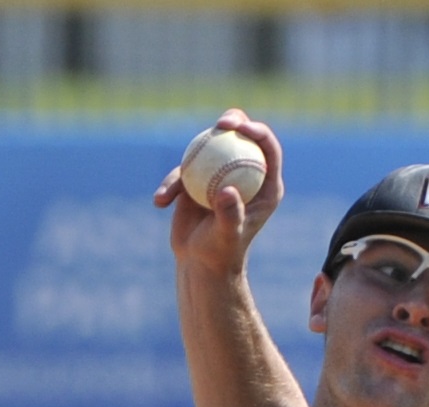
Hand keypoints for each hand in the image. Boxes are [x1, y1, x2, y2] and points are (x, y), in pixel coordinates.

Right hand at [153, 109, 284, 281]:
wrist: (200, 264)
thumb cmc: (220, 253)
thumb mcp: (227, 236)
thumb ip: (230, 214)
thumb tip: (226, 191)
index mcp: (264, 184)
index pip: (267, 149)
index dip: (258, 131)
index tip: (242, 128)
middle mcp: (245, 174)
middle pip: (242, 137)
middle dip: (234, 120)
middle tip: (222, 123)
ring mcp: (221, 174)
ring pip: (210, 148)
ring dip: (190, 159)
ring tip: (174, 189)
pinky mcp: (198, 180)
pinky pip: (184, 171)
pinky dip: (171, 185)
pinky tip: (161, 201)